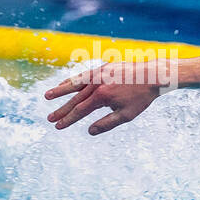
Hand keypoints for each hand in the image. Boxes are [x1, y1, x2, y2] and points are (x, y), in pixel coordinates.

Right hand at [45, 63, 167, 134]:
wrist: (152, 75)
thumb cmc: (141, 97)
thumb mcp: (127, 114)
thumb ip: (107, 123)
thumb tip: (90, 132)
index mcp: (101, 97)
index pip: (80, 111)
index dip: (68, 120)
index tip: (58, 126)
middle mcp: (96, 84)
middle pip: (74, 99)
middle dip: (62, 110)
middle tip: (49, 118)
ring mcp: (98, 74)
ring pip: (75, 83)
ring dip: (60, 90)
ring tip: (47, 96)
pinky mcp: (101, 68)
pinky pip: (83, 75)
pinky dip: (73, 80)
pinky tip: (66, 84)